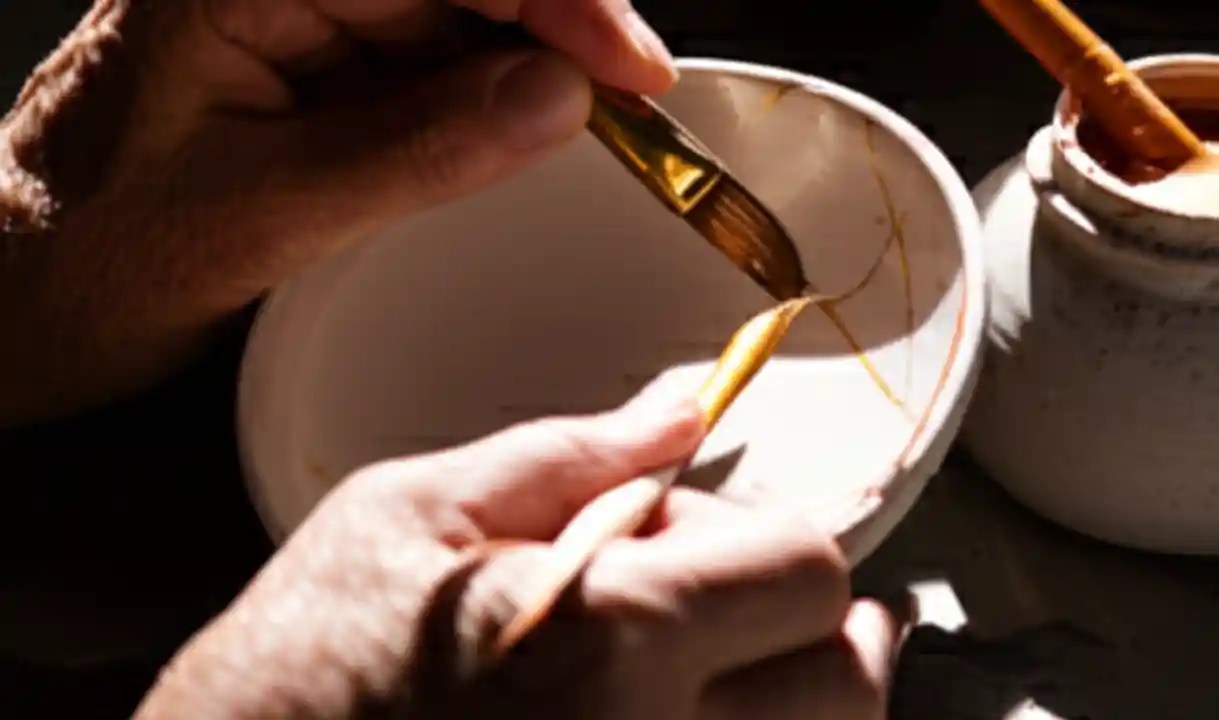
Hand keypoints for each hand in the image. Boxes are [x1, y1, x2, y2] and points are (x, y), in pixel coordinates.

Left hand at [0, 0, 675, 426]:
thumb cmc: (84, 263)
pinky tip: (521, 135)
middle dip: (557, 31)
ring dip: (530, 67)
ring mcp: (289, 16)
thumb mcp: (256, 218)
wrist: (14, 306)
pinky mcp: (306, 61)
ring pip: (452, 15)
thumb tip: (551, 101)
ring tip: (593, 129)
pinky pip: (423, 63)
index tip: (632, 67)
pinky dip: (486, 100)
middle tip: (629, 107)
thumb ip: (410, 154)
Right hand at [134, 384, 905, 718]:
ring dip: (790, 696)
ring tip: (703, 663)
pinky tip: (672, 713)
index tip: (717, 538)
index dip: (771, 538)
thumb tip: (677, 412)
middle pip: (849, 684)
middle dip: (810, 626)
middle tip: (738, 602)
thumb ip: (569, 454)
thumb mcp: (415, 510)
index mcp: (614, 634)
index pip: (806, 569)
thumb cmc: (303, 663)